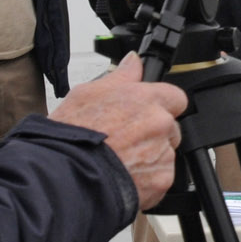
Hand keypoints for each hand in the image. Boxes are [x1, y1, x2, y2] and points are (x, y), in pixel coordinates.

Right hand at [50, 54, 188, 209]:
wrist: (64, 175)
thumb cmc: (71, 136)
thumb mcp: (87, 94)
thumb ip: (120, 76)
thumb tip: (134, 61)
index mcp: (146, 99)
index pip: (175, 97)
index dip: (161, 105)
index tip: (147, 113)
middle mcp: (159, 124)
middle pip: (170, 127)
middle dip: (154, 133)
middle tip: (126, 141)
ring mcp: (163, 153)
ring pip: (165, 153)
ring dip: (150, 157)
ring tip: (120, 161)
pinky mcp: (162, 180)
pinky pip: (161, 177)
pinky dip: (147, 179)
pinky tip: (124, 176)